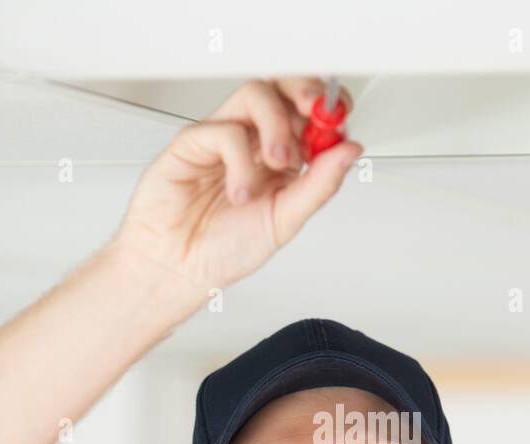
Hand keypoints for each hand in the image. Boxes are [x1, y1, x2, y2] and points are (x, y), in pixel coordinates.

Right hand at [112, 76, 362, 296]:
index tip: (341, 121)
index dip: (329, 108)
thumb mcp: (285, 221)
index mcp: (281, 157)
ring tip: (279, 163)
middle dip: (306, 92)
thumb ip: (319, 186)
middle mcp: (252, 140)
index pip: (309, 112)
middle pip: (282, 88)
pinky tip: (240, 192)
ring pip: (255, 95)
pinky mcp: (192, 143)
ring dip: (277, 124)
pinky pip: (223, 129)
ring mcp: (222, 137)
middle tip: (318, 115)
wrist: (178, 269)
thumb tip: (350, 152)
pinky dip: (240, 161)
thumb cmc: (223, 249)